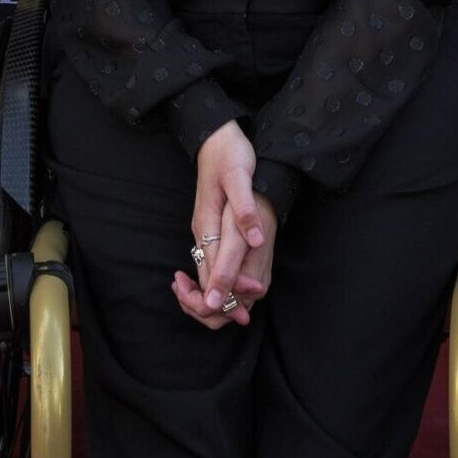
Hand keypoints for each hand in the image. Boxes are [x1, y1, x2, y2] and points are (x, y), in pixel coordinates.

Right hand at [174, 122, 265, 326]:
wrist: (217, 138)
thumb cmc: (229, 154)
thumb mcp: (240, 175)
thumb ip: (245, 209)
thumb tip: (255, 240)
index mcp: (208, 223)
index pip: (212, 267)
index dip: (225, 292)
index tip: (238, 314)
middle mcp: (202, 231)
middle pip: (204, 279)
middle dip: (220, 304)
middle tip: (244, 319)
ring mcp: (204, 230)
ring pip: (206, 274)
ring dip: (221, 296)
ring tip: (242, 312)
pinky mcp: (210, 228)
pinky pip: (211, 263)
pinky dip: (221, 281)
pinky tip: (237, 287)